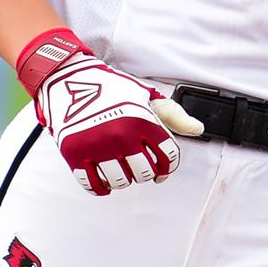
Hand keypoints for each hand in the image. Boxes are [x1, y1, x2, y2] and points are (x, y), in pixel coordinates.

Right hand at [16, 28, 204, 194]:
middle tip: (140, 167)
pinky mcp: (75, 155)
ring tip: (122, 169)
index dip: (169, 166)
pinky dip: (102, 187)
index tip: (163, 169)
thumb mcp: (146, 95)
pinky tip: (105, 179)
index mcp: (142, 120)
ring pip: (121, 182)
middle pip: (145, 173)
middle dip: (146, 172)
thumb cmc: (112, 88)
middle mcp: (121, 135)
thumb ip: (173, 115)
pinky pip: (94, 185)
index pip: (168, 157)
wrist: (69, 79)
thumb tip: (198, 129)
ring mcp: (97, 147)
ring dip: (124, 179)